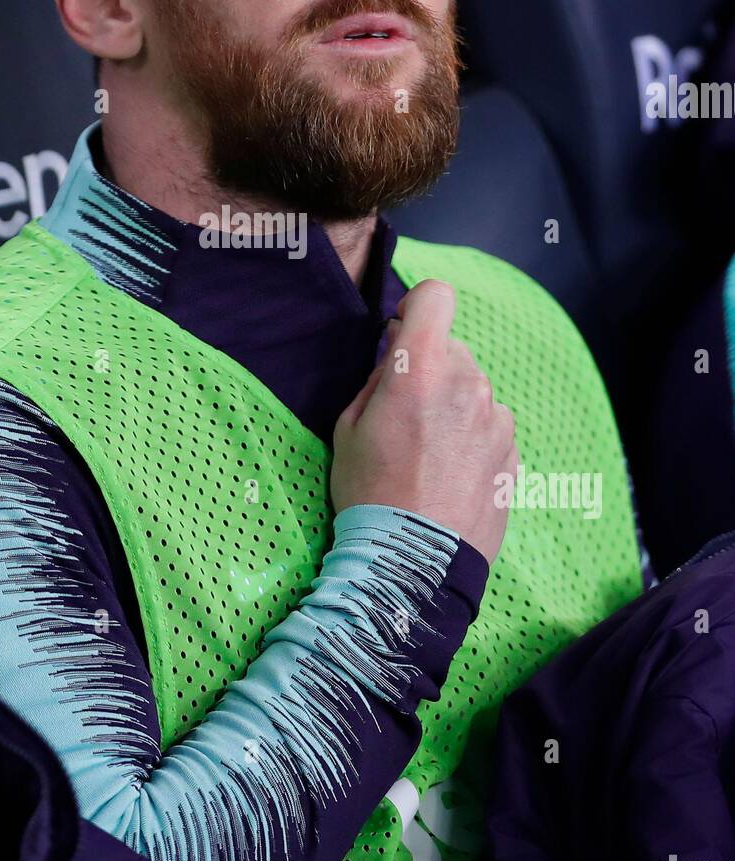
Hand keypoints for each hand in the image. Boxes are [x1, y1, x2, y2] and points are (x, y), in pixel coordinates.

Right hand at [330, 279, 516, 564]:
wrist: (416, 564)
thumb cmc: (370, 493)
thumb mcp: (347, 427)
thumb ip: (377, 380)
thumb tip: (395, 358)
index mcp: (420, 369)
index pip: (435, 296)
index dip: (416, 307)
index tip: (402, 333)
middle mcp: (467, 382)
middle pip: (451, 348)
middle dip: (428, 368)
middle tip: (404, 414)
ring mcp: (497, 417)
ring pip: (471, 387)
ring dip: (452, 404)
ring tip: (428, 453)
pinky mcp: (513, 449)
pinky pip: (489, 423)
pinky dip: (471, 436)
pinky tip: (449, 472)